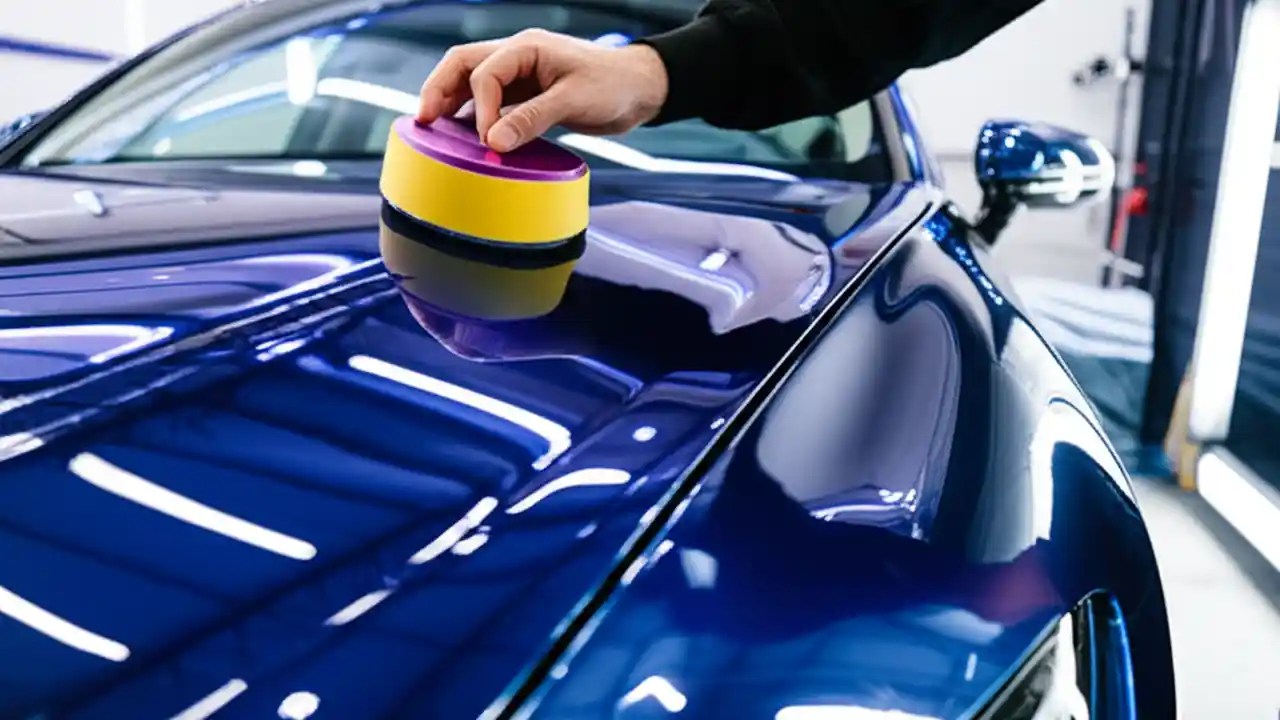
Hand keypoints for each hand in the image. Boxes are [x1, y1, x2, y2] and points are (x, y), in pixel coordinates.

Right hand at [418, 29, 668, 152]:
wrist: (641, 89)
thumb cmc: (614, 86)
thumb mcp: (573, 101)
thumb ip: (532, 119)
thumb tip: (492, 142)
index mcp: (528, 48)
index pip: (485, 73)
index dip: (479, 108)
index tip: (486, 141)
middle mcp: (519, 56)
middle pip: (463, 64)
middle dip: (439, 89)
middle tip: (423, 121)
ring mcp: (522, 74)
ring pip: (472, 81)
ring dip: (451, 101)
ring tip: (434, 129)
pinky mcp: (528, 94)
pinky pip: (491, 101)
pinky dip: (474, 115)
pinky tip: (467, 136)